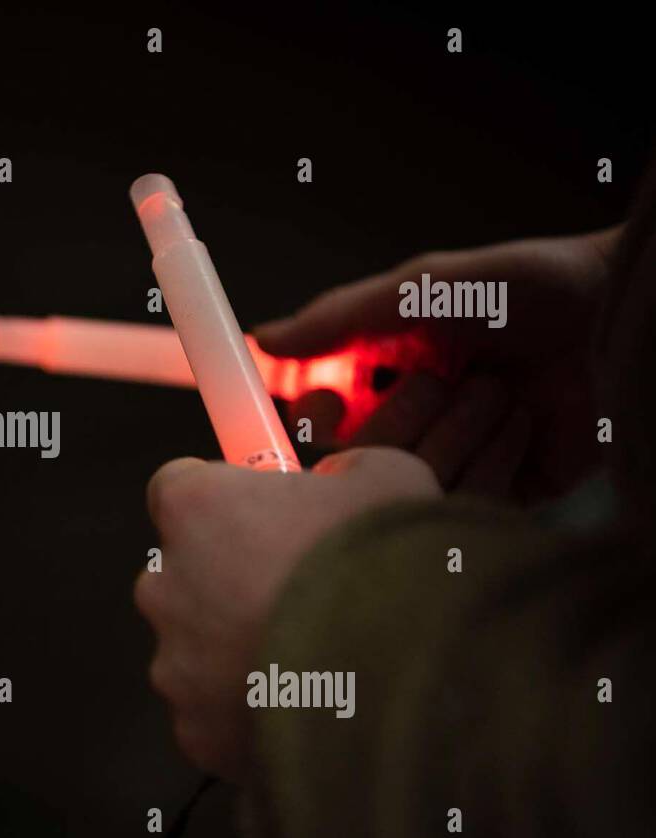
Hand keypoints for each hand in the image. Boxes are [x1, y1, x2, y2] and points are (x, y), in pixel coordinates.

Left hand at [134, 448, 439, 778]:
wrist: (406, 681)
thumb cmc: (386, 566)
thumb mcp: (391, 480)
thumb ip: (349, 470)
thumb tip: (340, 480)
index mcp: (195, 510)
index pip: (176, 489)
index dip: (224, 503)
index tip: (263, 517)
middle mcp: (165, 585)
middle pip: (182, 575)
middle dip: (227, 583)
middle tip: (299, 596)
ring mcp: (176, 665)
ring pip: (196, 651)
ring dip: (237, 652)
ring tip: (313, 661)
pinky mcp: (195, 733)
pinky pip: (214, 716)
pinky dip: (249, 714)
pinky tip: (307, 710)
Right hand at [255, 227, 620, 500]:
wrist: (628, 313)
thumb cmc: (535, 287)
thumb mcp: (427, 287)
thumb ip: (342, 316)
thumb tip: (264, 340)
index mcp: (390, 367)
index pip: (322, 405)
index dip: (313, 408)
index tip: (316, 400)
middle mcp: (419, 414)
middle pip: (356, 454)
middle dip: (385, 421)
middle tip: (424, 386)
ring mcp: (461, 455)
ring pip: (407, 481)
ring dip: (449, 432)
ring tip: (499, 389)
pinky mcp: (506, 491)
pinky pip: (463, 505)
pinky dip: (486, 465)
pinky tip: (520, 422)